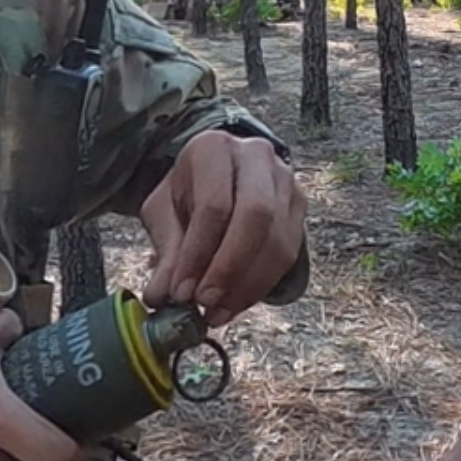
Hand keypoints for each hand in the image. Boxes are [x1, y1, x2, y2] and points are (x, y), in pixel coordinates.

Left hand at [140, 127, 305, 321]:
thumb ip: (166, 249)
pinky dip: (261, 285)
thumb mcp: (163, 212)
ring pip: (278, 239)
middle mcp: (257, 157)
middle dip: (230, 267)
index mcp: (214, 149)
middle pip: (256, 215)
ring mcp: (286, 181)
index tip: (181, 293)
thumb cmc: (187, 192)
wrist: (219, 175)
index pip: (214, 204)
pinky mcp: (300, 207)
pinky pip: (288, 253)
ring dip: (248, 285)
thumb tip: (160, 297)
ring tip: (218, 312)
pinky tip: (236, 303)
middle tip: (206, 303)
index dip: (198, 253)